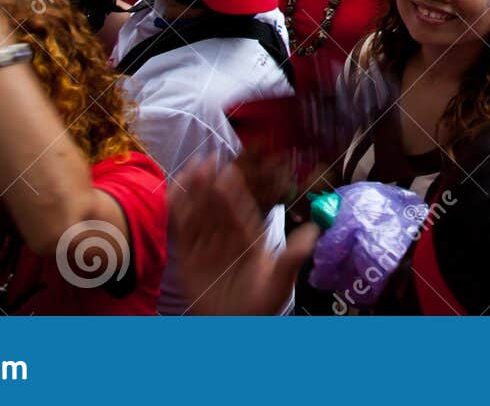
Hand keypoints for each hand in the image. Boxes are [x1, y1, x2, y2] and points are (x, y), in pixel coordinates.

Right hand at [171, 159, 318, 315]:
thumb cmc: (260, 306)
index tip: (229, 172)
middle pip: (218, 207)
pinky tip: (174, 194)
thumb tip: (314, 230)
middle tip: (207, 161)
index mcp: (251, 238)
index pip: (241, 211)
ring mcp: (207, 245)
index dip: (235, 193)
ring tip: (192, 170)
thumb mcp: (280, 282)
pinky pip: (182, 231)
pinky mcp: (188, 257)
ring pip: (200, 214)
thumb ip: (292, 257)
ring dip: (195, 192)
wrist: (233, 328)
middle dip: (213, 185)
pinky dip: (178, 212)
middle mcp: (229, 237)